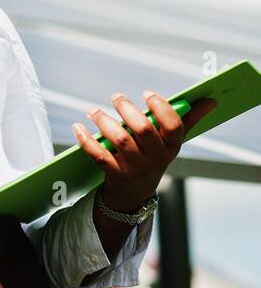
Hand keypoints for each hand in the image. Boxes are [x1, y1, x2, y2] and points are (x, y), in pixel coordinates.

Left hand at [71, 91, 216, 210]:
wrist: (134, 194)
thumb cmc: (153, 158)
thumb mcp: (171, 143)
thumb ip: (188, 120)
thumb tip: (210, 100)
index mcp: (172, 147)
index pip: (173, 126)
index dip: (161, 107)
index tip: (147, 93)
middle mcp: (156, 158)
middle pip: (143, 130)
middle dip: (128, 109)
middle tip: (116, 97)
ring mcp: (135, 168)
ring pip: (119, 140)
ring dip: (104, 121)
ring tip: (93, 111)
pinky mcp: (115, 175)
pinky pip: (99, 155)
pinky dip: (86, 140)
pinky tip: (78, 128)